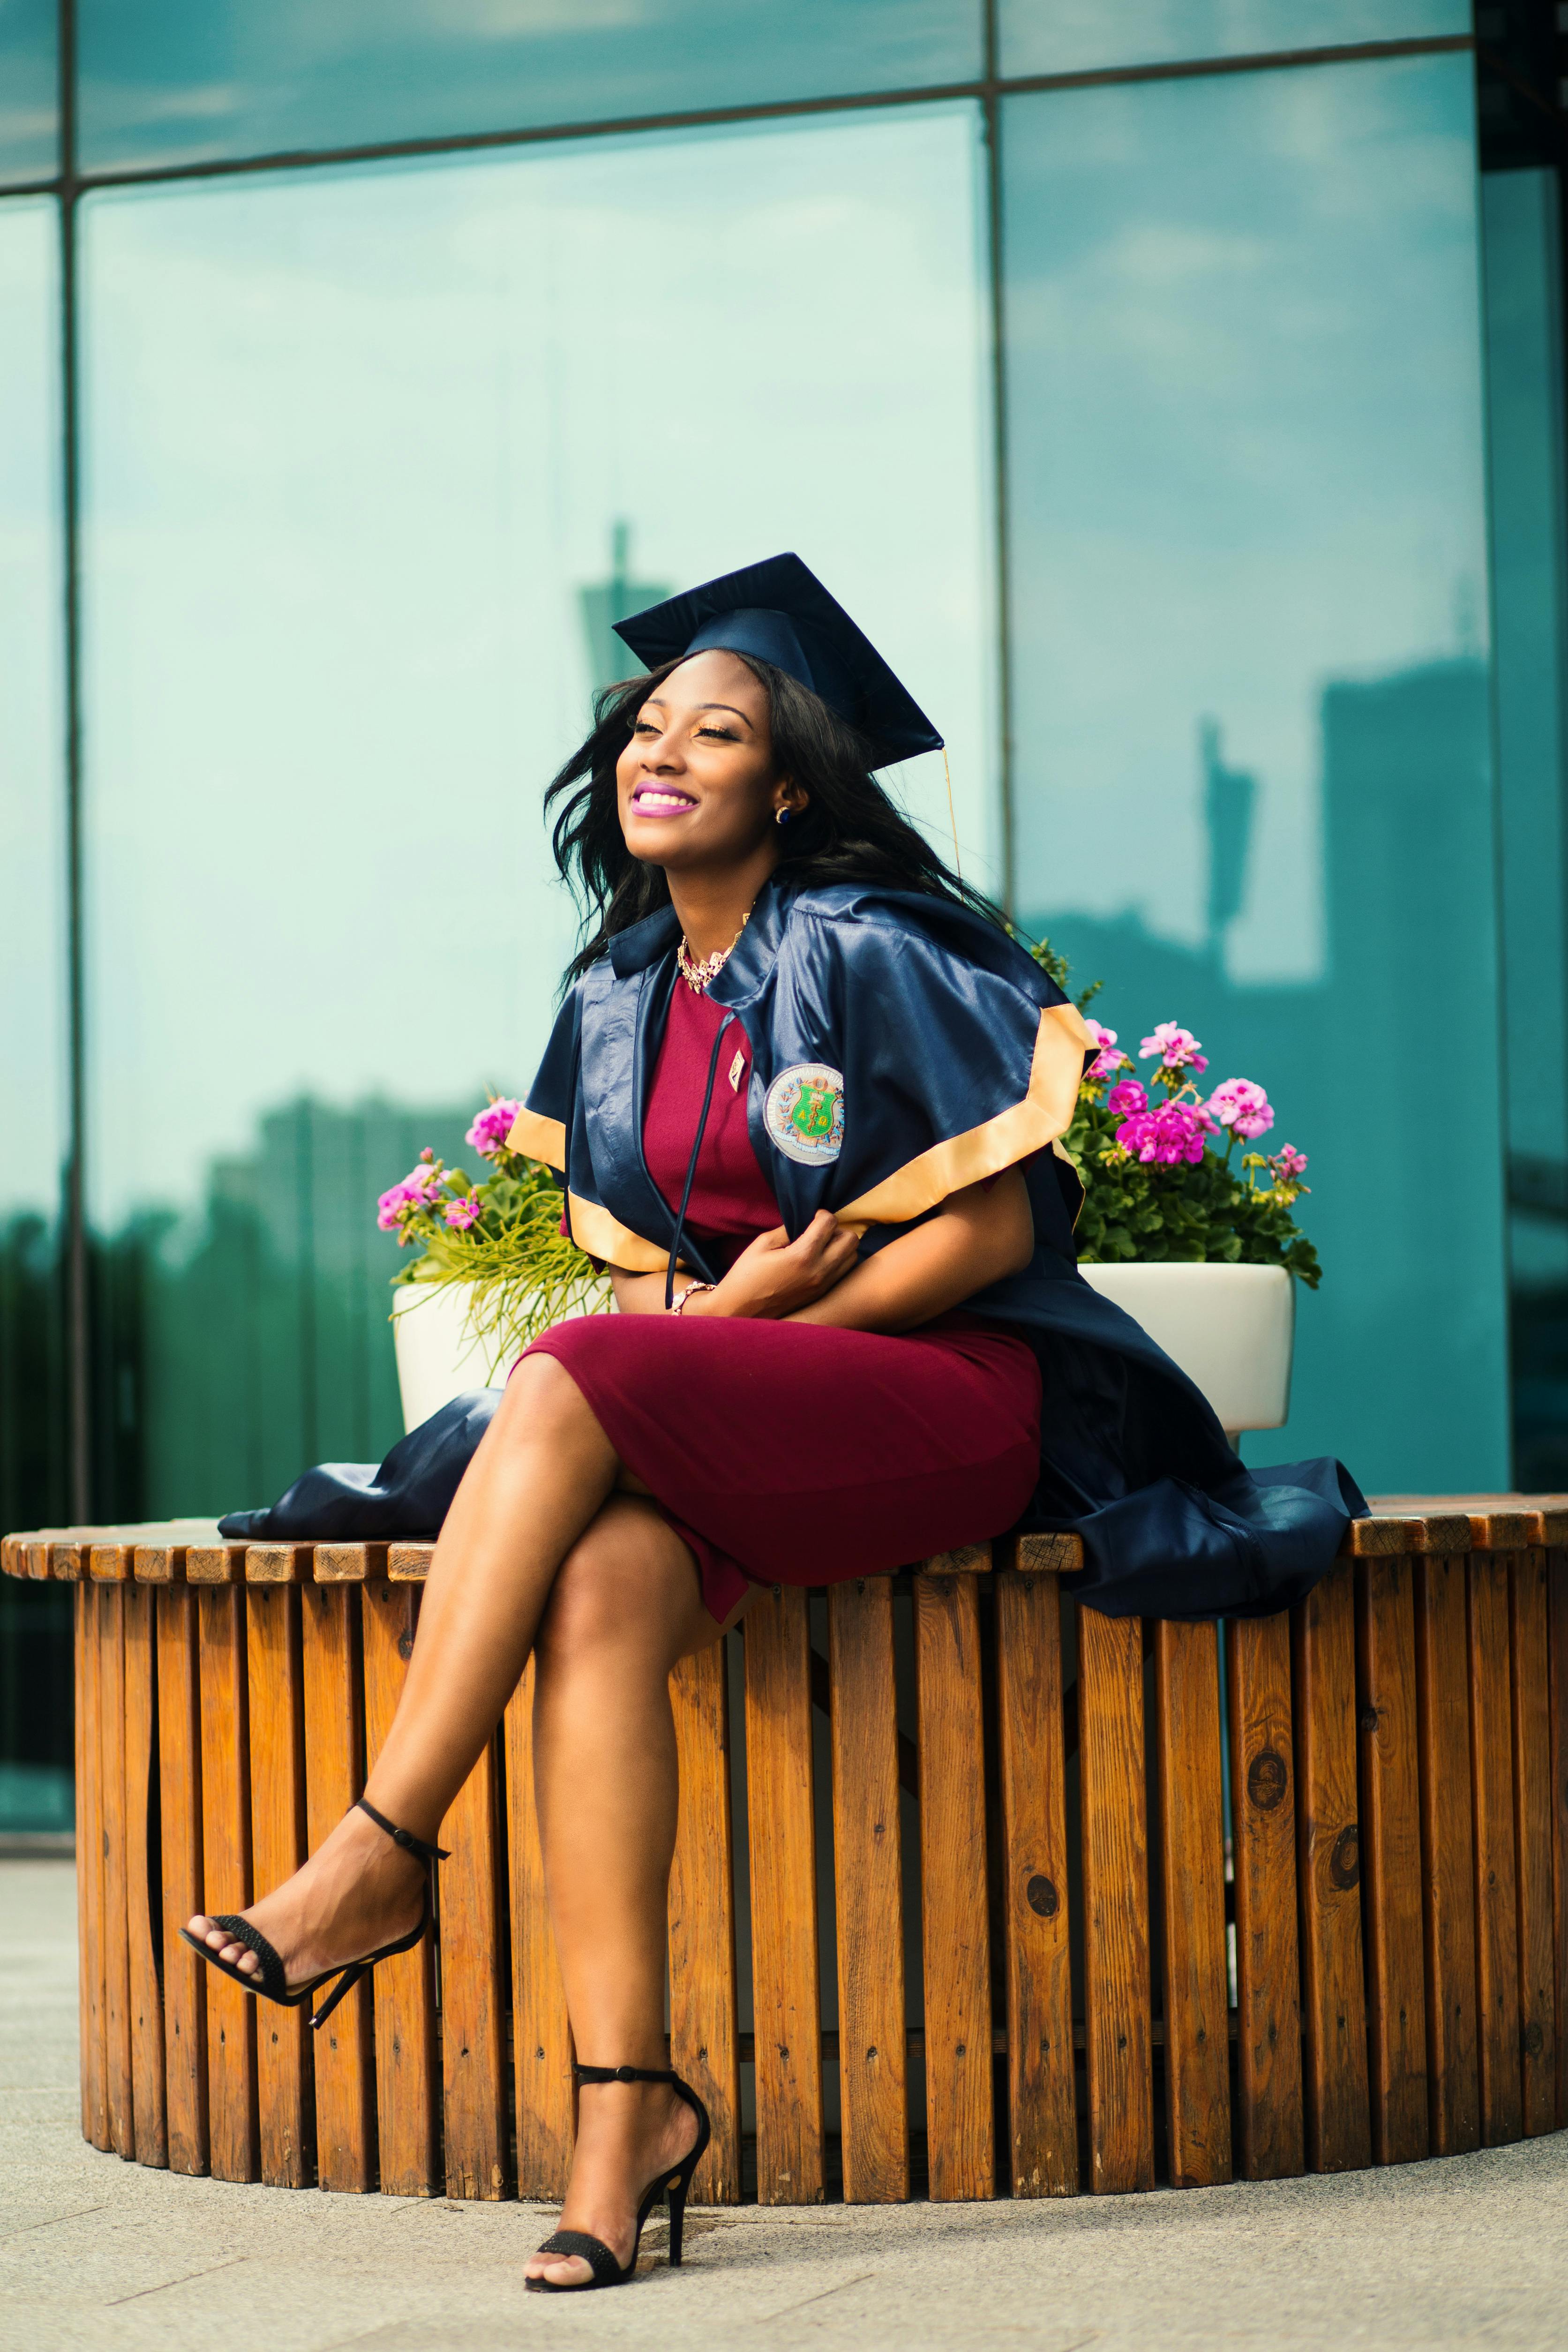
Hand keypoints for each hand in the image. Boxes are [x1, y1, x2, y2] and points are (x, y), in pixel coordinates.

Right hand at [689, 1212, 859, 1320]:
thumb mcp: (762, 1244)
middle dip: (837, 1229)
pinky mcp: (821, 1295)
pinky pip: (844, 1272)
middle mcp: (819, 1271)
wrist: (740, 1311)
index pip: (830, 1223)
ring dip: (840, 1246)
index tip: (811, 1217)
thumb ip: (788, 1229)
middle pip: (851, 1239)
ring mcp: (823, 1285)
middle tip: (819, 1231)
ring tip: (820, 1246)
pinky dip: (839, 1261)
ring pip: (852, 1256)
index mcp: (802, 1255)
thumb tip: (806, 1222)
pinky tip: (820, 1260)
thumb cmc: (746, 1275)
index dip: (821, 1214)